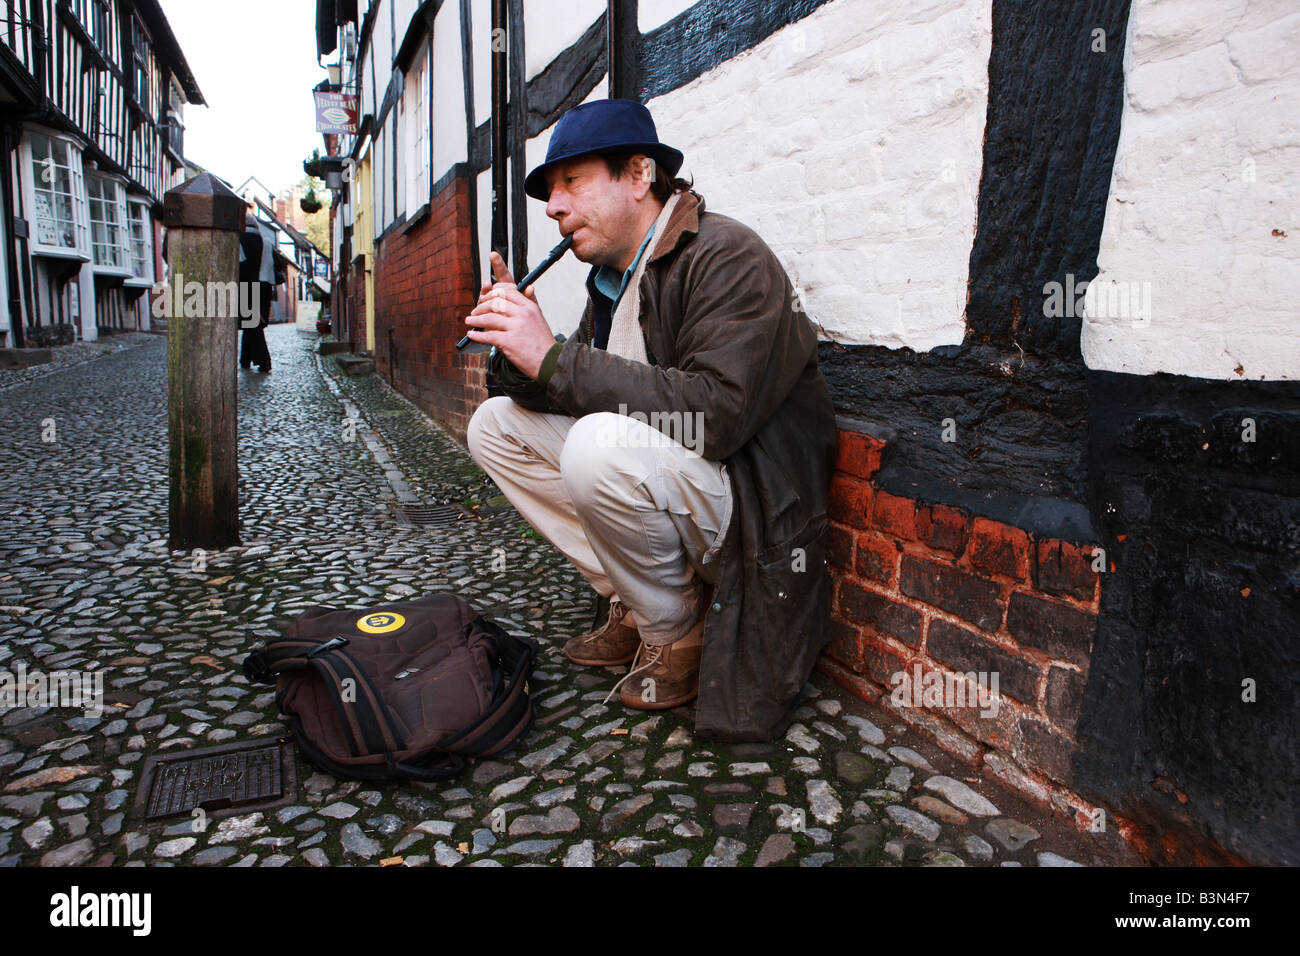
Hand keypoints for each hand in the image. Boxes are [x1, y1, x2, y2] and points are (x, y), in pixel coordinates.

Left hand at [465, 252, 555, 378]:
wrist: (550, 362)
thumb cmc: (542, 342)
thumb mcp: (538, 318)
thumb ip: (529, 303)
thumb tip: (528, 286)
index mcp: (529, 307)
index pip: (507, 291)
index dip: (492, 292)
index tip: (485, 296)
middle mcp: (523, 314)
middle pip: (496, 302)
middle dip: (481, 306)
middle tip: (474, 311)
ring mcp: (516, 327)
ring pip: (489, 318)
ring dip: (476, 319)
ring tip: (470, 321)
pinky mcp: (510, 342)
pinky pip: (488, 335)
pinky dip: (477, 335)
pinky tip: (472, 335)